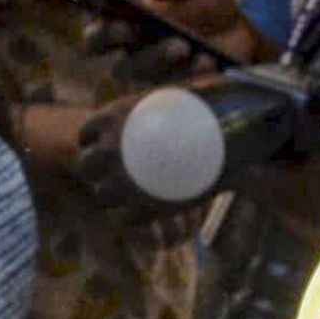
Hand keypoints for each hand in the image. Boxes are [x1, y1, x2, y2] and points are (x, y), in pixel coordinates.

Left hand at [63, 94, 203, 223]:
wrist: (233, 132)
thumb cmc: (208, 108)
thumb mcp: (167, 99)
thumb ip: (145, 115)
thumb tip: (142, 123)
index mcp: (113, 118)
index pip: (87, 134)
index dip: (97, 143)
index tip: (109, 149)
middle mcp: (109, 150)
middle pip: (86, 168)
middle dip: (100, 172)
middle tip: (120, 174)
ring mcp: (123, 182)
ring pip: (102, 197)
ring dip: (116, 196)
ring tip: (138, 193)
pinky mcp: (143, 209)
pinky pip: (126, 219)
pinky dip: (137, 215)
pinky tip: (154, 207)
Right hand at [104, 0, 265, 71]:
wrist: (236, 27)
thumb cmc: (202, 0)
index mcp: (123, 25)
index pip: (97, 37)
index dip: (103, 35)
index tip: (123, 24)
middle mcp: (133, 57)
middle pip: (121, 69)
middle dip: (137, 55)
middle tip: (152, 42)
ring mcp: (157, 79)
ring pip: (152, 80)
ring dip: (164, 62)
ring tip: (184, 45)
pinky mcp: (182, 91)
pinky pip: (182, 87)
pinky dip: (194, 72)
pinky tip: (207, 59)